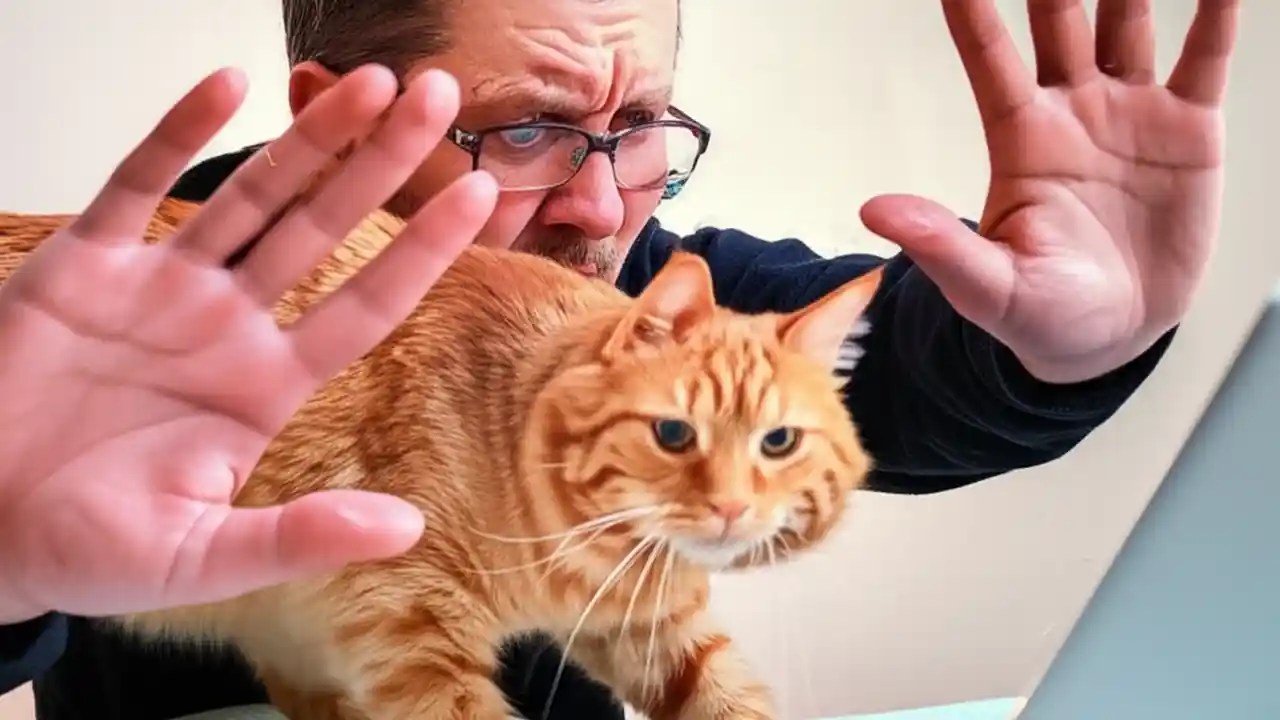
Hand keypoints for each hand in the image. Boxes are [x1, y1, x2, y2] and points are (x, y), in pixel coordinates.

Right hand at [0, 65, 497, 621]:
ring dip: (307, 136)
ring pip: (251, 195)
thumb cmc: (90, 551)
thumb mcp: (205, 556)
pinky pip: (136, 184)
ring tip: (368, 82)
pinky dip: (177, 134)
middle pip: (324, 227)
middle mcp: (227, 325)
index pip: (366, 304)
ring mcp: (160, 289)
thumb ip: (301, 536)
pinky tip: (226, 85)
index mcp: (265, 386)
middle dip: (381, 161)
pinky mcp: (85, 268)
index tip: (480, 195)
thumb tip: (408, 528)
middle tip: (437, 96)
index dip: (424, 248)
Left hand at [860, 0, 1239, 382]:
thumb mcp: (988, 287)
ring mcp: (1130, 112)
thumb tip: (873, 212)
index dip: (974, 12)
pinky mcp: (1188, 129)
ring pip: (1128, 20)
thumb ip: (940, 245)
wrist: (1112, 336)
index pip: (990, 60)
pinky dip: (1216, 13)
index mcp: (1021, 141)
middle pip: (1060, 19)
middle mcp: (1072, 110)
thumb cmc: (1040, 313)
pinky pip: (1204, 56)